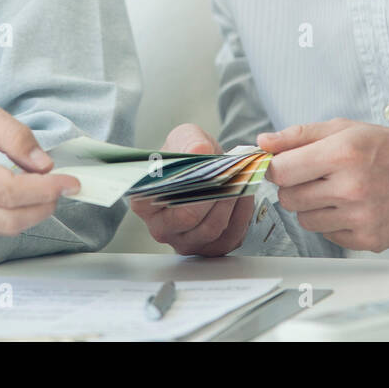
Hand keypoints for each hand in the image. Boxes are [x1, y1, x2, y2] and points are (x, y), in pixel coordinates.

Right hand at [0, 94, 79, 236]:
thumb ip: (12, 134)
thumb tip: (44, 163)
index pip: (12, 192)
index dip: (47, 189)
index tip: (71, 182)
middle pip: (12, 219)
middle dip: (46, 205)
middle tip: (63, 186)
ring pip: (4, 229)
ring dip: (33, 212)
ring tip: (45, 188)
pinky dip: (12, 215)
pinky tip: (18, 194)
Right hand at [128, 123, 253, 255]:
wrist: (208, 169)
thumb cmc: (190, 156)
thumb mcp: (186, 138)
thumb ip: (190, 142)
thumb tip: (199, 151)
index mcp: (144, 201)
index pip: (157, 200)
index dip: (183, 184)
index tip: (202, 169)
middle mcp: (161, 227)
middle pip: (187, 217)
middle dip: (213, 193)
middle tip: (229, 173)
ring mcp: (185, 241)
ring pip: (211, 228)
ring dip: (230, 202)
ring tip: (240, 180)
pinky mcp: (210, 249)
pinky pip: (230, 236)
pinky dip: (242, 213)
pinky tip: (244, 194)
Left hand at [260, 119, 388, 252]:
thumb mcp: (347, 128)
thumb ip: (299, 134)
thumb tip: (262, 142)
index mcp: (343, 153)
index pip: (281, 170)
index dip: (277, 168)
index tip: (285, 166)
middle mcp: (351, 187)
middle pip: (288, 198)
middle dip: (295, 187)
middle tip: (317, 177)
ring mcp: (360, 217)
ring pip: (305, 220)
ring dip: (313, 206)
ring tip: (338, 191)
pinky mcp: (368, 240)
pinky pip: (327, 235)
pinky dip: (333, 222)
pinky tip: (354, 207)